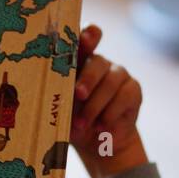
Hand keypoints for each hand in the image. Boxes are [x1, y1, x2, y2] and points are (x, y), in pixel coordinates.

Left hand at [70, 25, 147, 177]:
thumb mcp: (60, 107)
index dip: (86, 36)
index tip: (83, 39)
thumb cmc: (71, 119)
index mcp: (77, 62)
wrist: (96, 141)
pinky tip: (100, 126)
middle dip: (87, 79)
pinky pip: (125, 96)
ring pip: (110, 82)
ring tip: (82, 125)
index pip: (84, 40)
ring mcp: (118, 74)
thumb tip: (45, 93)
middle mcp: (99, 63)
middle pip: (97, 62)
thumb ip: (57, 94)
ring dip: (95, 106)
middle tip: (78, 95)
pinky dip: (111, 113)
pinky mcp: (133, 89)